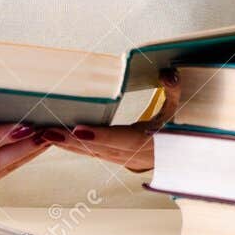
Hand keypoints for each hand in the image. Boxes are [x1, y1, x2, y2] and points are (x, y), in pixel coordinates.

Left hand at [44, 68, 180, 172]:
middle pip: (99, 148)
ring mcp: (126, 160)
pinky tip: (58, 139)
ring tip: (43, 134)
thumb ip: (174, 91)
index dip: (100, 136)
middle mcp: (136, 156)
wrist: (190, 158)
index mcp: (152, 144)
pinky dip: (76, 146)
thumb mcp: (183, 110)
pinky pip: (94, 153)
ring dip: (68, 145)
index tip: (77, 131)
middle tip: (45, 131)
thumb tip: (168, 73)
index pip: (122, 139)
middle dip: (70, 140)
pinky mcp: (120, 159)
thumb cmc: (185, 131)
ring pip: (92, 153)